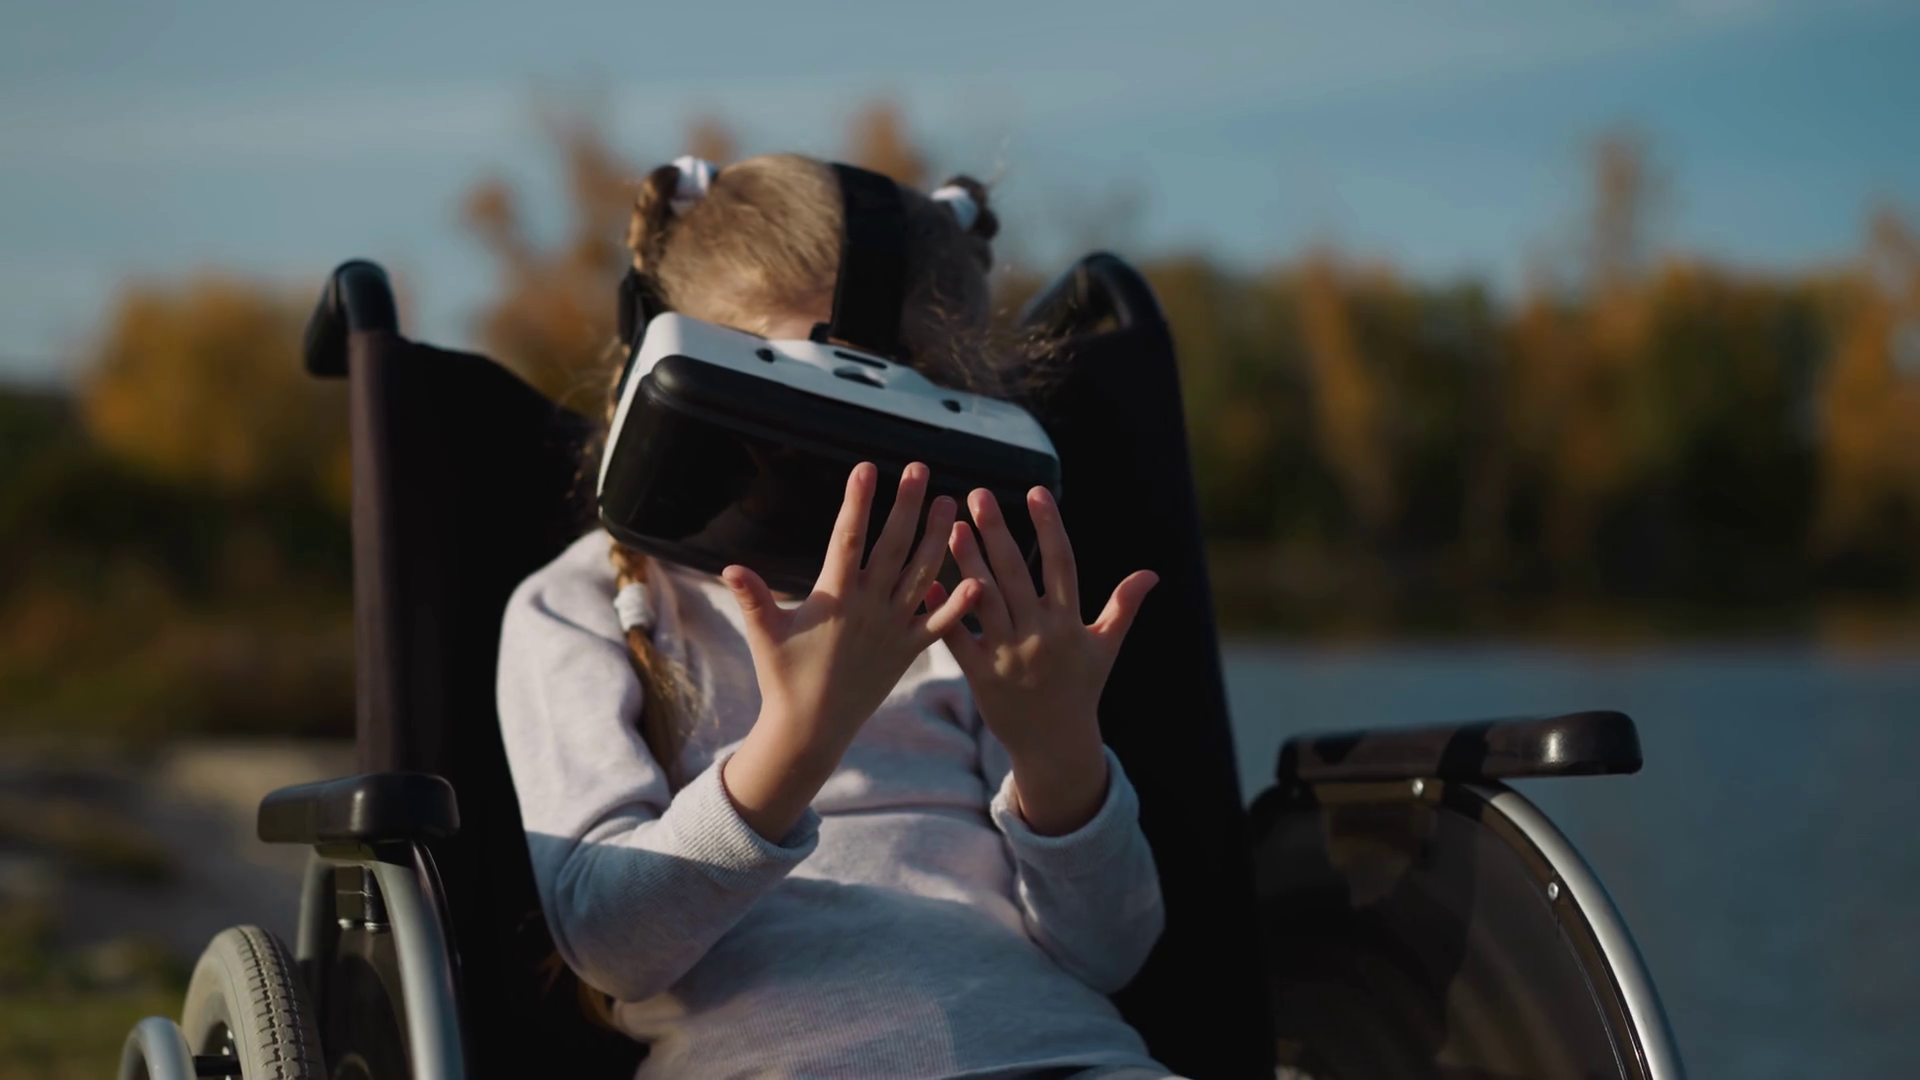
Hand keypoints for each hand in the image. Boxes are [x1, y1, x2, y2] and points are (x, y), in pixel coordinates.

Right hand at [721, 462, 978, 838]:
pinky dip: (959, 604)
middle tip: (920, 469)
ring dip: (937, 539)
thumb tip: (729, 567)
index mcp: (834, 597)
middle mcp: (869, 608)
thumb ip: (752, 598)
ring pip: (922, 576)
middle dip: (906, 506)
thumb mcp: (765, 634)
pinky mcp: (909, 652)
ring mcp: (893, 629)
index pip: (847, 539)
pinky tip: (980, 579)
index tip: (867, 469)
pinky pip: (939, 625)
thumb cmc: (783, 677)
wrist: (811, 729)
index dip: (858, 503)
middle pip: (893, 547)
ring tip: (949, 503)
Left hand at [942, 486, 1156, 834]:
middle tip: (978, 496)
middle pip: (1017, 575)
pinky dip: (945, 614)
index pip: (1061, 565)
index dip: (1050, 527)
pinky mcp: (983, 677)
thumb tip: (1152, 573)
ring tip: (951, 526)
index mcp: (1070, 624)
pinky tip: (928, 585)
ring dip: (969, 563)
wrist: (1055, 746)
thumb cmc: (1081, 690)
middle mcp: (1040, 636)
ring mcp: (1010, 657)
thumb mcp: (1105, 649)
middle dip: (998, 533)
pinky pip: (960, 640)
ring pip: (986, 601)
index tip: (1036, 492)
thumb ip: (1123, 607)